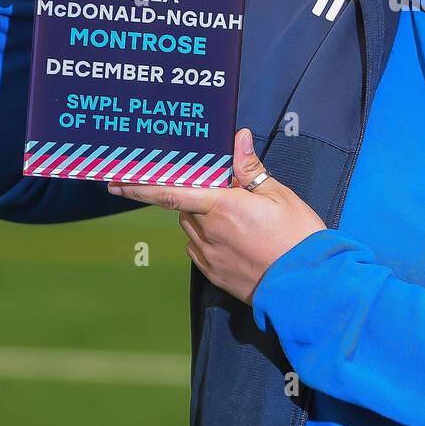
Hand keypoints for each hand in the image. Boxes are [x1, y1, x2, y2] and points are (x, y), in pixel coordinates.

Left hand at [107, 127, 326, 303]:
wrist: (308, 286)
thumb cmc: (298, 238)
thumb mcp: (280, 196)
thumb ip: (251, 169)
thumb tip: (238, 140)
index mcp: (222, 208)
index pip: (171, 192)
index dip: (140, 186)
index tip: (116, 182)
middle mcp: (208, 233)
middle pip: (186, 208)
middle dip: (197, 198)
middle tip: (224, 194)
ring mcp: (209, 258)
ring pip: (191, 230)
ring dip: (203, 219)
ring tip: (238, 219)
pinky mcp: (214, 276)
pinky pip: (199, 251)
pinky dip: (208, 240)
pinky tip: (236, 241)